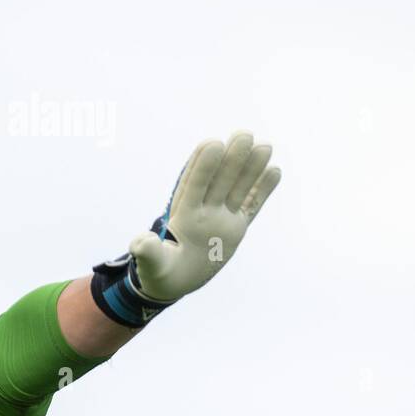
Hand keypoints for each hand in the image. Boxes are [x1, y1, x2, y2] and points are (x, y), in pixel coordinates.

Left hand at [129, 131, 280, 303]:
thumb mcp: (152, 264)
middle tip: (243, 135)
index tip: (212, 144)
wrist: (174, 280)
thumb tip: (139, 242)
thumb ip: (148, 252)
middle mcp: (204, 211)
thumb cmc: (159, 270)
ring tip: (264, 146)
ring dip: (251, 169)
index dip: (202, 167)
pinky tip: (275, 171)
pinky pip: (252, 207)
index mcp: (183, 215)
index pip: (193, 187)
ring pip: (239, 189)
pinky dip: (263, 191)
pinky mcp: (236, 227)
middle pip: (219, 181)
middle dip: (231, 160)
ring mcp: (222, 217)